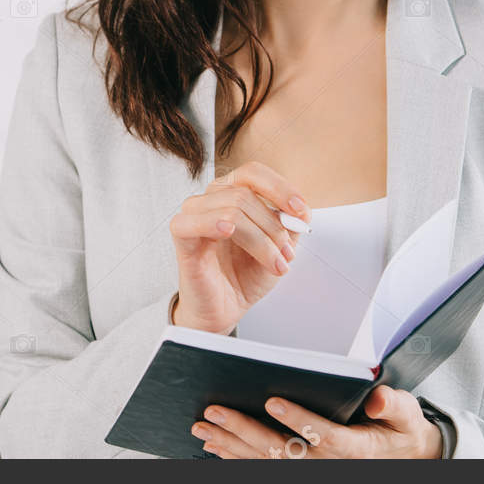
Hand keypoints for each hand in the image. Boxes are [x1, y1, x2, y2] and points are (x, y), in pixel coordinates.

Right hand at [168, 161, 308, 334]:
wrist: (226, 310)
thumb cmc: (245, 275)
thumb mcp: (279, 247)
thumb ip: (291, 225)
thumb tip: (301, 210)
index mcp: (232, 193)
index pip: (253, 173)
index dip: (279, 188)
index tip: (300, 210)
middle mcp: (211, 199)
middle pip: (246, 195)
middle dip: (274, 227)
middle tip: (287, 255)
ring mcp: (193, 216)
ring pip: (232, 209)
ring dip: (260, 240)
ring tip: (274, 264)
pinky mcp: (181, 237)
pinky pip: (191, 221)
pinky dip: (212, 223)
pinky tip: (227, 231)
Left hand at [189, 385, 443, 458]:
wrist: (399, 458)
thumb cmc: (397, 430)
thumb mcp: (406, 415)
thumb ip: (394, 405)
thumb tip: (377, 399)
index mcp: (356, 449)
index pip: (325, 436)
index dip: (299, 420)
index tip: (273, 400)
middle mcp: (329, 467)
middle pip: (282, 452)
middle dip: (245, 431)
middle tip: (214, 411)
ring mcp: (311, 474)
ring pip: (265, 463)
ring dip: (231, 446)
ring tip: (203, 427)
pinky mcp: (298, 474)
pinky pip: (263, 471)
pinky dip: (235, 460)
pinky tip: (214, 448)